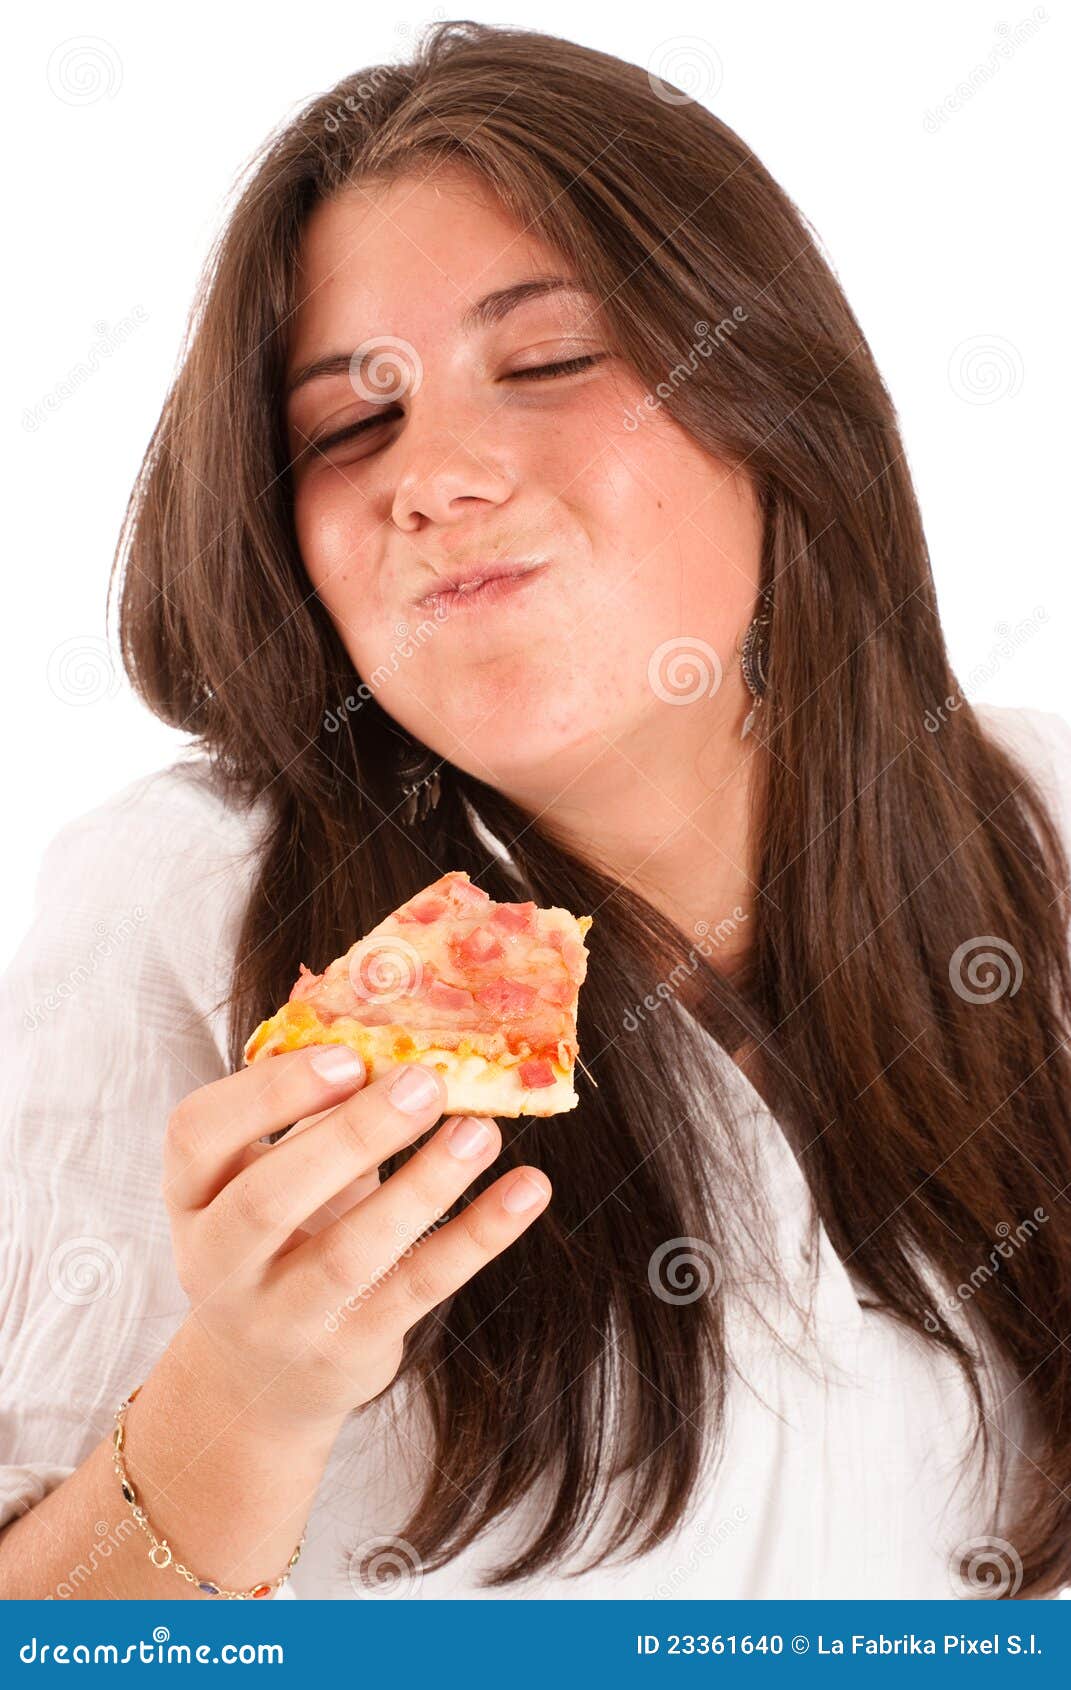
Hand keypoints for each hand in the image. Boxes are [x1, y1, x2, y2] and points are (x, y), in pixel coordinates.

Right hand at [161, 1048, 550, 1435]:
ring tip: (482, 1131)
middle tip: (425, 1082)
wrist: (260, 1380)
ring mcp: (281, 1316)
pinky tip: (526, 1189)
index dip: (268, 1093)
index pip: (197, 1134)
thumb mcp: (266, 1172)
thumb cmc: (276, 1236)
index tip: (346, 1056)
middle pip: (268, 1199)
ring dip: (423, 1186)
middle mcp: (219, 1261)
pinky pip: (419, 1287)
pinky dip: (478, 1235)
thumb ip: (310, 1110)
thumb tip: (396, 1020)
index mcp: (191, 1195)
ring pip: (350, 1252)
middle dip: (351, 1136)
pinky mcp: (349, 1349)